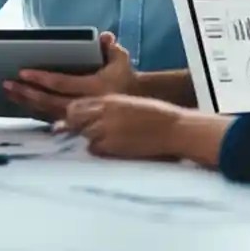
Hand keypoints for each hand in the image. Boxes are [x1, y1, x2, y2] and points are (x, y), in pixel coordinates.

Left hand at [5, 32, 137, 120]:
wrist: (134, 104)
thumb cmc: (122, 77)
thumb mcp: (122, 60)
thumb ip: (112, 48)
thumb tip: (105, 37)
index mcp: (93, 88)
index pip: (61, 83)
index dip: (41, 79)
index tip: (22, 72)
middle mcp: (83, 105)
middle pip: (48, 101)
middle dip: (26, 93)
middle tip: (7, 84)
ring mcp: (78, 119)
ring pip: (46, 112)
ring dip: (25, 104)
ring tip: (8, 92)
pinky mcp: (74, 125)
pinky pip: (50, 119)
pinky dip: (34, 113)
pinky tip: (20, 105)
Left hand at [54, 94, 185, 158]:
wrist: (175, 129)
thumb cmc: (158, 117)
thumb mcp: (130, 105)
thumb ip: (109, 110)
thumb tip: (92, 118)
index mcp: (110, 99)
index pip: (77, 105)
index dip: (73, 115)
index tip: (75, 122)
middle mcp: (105, 111)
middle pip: (73, 118)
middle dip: (74, 127)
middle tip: (81, 135)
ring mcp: (107, 128)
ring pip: (83, 134)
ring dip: (89, 139)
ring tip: (104, 142)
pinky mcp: (113, 145)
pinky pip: (94, 149)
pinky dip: (98, 151)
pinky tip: (111, 150)